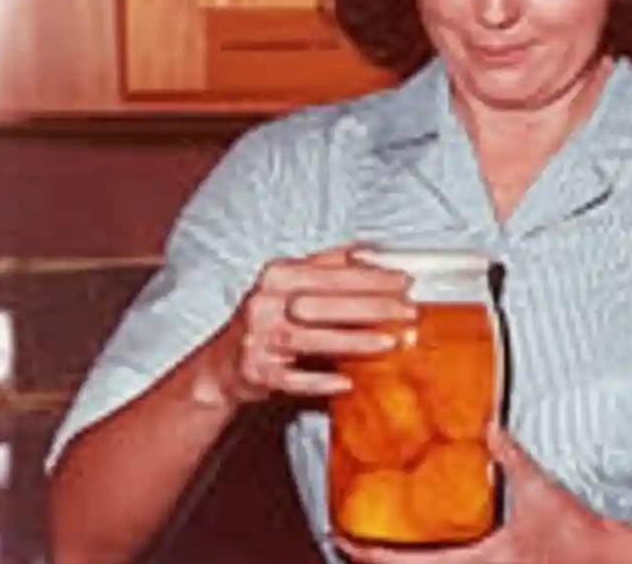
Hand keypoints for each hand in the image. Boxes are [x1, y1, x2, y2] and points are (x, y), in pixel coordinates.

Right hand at [201, 243, 415, 406]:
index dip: (371, 277)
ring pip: (310, 339)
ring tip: (392, 341)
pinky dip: (320, 381)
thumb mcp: (291, 282)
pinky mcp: (256, 371)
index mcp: (277, 274)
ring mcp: (257, 338)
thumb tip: (373, 251)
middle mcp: (264, 302)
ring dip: (355, 341)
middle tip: (408, 311)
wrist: (223, 364)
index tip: (406, 281)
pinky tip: (348, 381)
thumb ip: (329, 265)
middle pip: (324, 303)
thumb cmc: (269, 317)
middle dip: (372, 307)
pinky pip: (292, 379)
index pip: (331, 272)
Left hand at [336, 425, 631, 563]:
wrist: (617, 563)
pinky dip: (439, 560)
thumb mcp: (541, 493)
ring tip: (382, 545)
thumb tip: (489, 426)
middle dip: (379, 562)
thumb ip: (512, 459)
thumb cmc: (581, 538)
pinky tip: (435, 546)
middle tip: (348, 541)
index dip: (372, 554)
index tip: (344, 539)